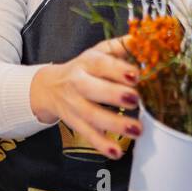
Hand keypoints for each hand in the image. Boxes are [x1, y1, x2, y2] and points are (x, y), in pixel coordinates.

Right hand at [29, 36, 140, 158]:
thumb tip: (143, 38)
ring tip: (137, 130)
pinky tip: (117, 152)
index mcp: (87, 62)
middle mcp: (78, 83)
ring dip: (114, 124)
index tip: (136, 75)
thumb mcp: (98, 52)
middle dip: (114, 95)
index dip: (118, 70)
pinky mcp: (74, 123)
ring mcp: (74, 105)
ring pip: (92, 115)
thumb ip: (121, 46)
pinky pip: (88, 135)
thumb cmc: (84, 68)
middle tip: (135, 100)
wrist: (49, 87)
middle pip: (94, 89)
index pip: (102, 64)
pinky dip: (102, 145)